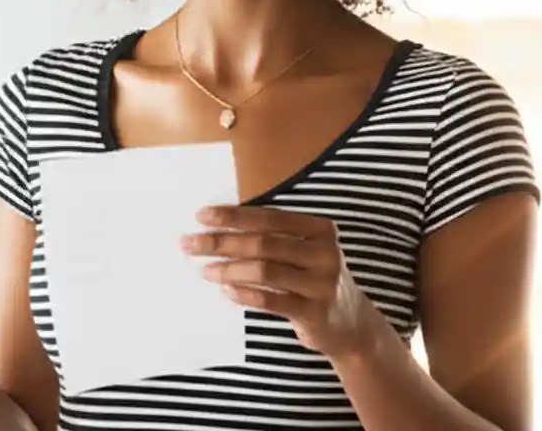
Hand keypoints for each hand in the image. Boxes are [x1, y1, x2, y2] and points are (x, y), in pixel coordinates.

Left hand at [182, 205, 382, 359]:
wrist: (351, 324)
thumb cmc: (312, 279)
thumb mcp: (301, 252)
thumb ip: (269, 238)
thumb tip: (216, 227)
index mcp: (319, 230)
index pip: (268, 216)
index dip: (233, 216)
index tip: (200, 216)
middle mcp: (324, 253)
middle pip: (262, 242)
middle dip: (221, 242)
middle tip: (189, 243)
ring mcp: (322, 284)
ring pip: (264, 271)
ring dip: (228, 269)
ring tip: (203, 270)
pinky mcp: (315, 313)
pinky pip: (271, 300)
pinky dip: (244, 294)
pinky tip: (224, 291)